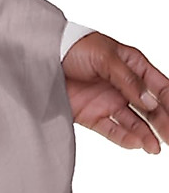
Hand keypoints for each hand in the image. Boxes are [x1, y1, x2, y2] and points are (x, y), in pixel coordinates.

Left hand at [61, 31, 166, 153]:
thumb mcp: (102, 56)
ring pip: (135, 123)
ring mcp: (108, 101)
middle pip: (152, 109)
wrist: (37, 54)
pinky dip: (125, 138)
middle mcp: (124, 86)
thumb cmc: (71, 45)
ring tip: (154, 147)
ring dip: (147, 135)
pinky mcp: (92, 114)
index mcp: (131, 66)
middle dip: (164, 123)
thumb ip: (126, 78)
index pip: (160, 87)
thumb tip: (149, 101)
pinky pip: (114, 130)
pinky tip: (136, 143)